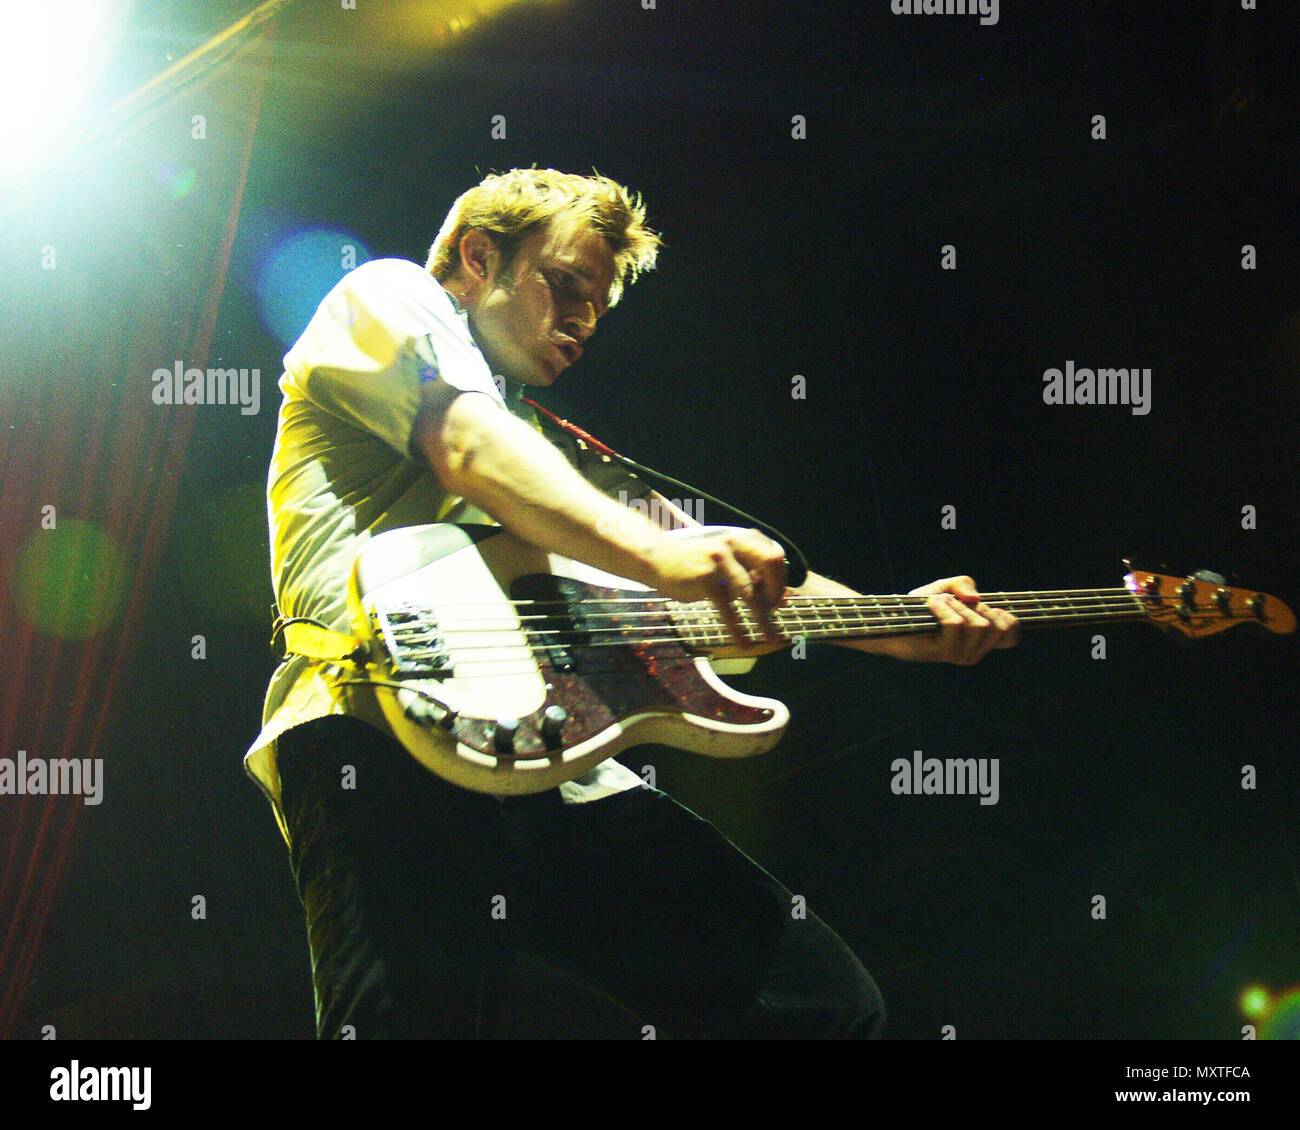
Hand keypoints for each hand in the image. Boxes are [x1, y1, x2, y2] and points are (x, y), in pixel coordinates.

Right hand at [646, 528, 786, 647]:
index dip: (781, 581)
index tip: (779, 601)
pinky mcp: (705, 578)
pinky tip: (743, 643)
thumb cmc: (697, 564)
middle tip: (775, 613)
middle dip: (777, 592)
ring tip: (771, 639)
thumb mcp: (727, 564)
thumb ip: (751, 575)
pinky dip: (738, 629)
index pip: (775, 557)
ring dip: (764, 619)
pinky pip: (728, 608)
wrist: (658, 560)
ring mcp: (719, 559)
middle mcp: (734, 544)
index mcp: (743, 539)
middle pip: (770, 564)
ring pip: (751, 593)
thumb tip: (782, 599)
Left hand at [906, 576, 1018, 664]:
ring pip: (978, 625)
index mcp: (981, 641)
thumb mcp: (947, 587)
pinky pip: (956, 624)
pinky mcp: (944, 653)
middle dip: (976, 606)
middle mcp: (975, 652)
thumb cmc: (923, 606)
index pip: (1013, 636)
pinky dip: (943, 608)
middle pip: (996, 626)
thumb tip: (974, 598)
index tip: (991, 606)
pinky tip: (931, 605)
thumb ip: (964, 584)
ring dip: (956, 606)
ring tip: (939, 603)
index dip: (1009, 619)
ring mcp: (960, 655)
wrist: (894, 619)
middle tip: (953, 602)